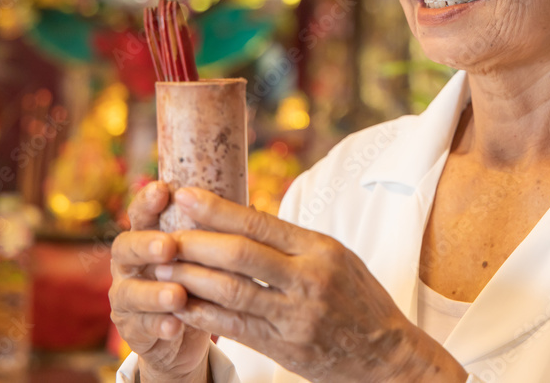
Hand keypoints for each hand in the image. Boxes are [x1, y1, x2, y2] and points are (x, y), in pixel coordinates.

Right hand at [109, 181, 210, 381]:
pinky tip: (174, 326)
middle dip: (146, 245)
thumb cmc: (195, 280)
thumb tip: (253, 211)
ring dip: (154, 293)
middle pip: (125, 248)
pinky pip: (141, 326)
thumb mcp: (202, 255)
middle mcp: (130, 264)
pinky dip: (159, 325)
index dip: (148, 201)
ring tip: (177, 294)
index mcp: (147, 237)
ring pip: (130, 291)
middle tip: (168, 246)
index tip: (163, 190)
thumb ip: (213, 234)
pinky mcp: (132, 328)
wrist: (179, 331)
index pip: (141, 214)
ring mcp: (126, 297)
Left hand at [157, 187, 467, 382]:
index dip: (217, 209)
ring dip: (191, 277)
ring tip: (163, 265)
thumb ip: (292, 242)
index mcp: (320, 249)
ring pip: (231, 292)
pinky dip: (202, 315)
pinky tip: (180, 304)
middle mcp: (309, 279)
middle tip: (164, 231)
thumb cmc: (359, 298)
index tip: (185, 195)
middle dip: (196, 241)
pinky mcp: (286, 348)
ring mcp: (297, 316)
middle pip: (240, 254)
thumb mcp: (336, 258)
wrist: (386, 353)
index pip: (260, 222)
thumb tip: (242, 217)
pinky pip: (235, 327)